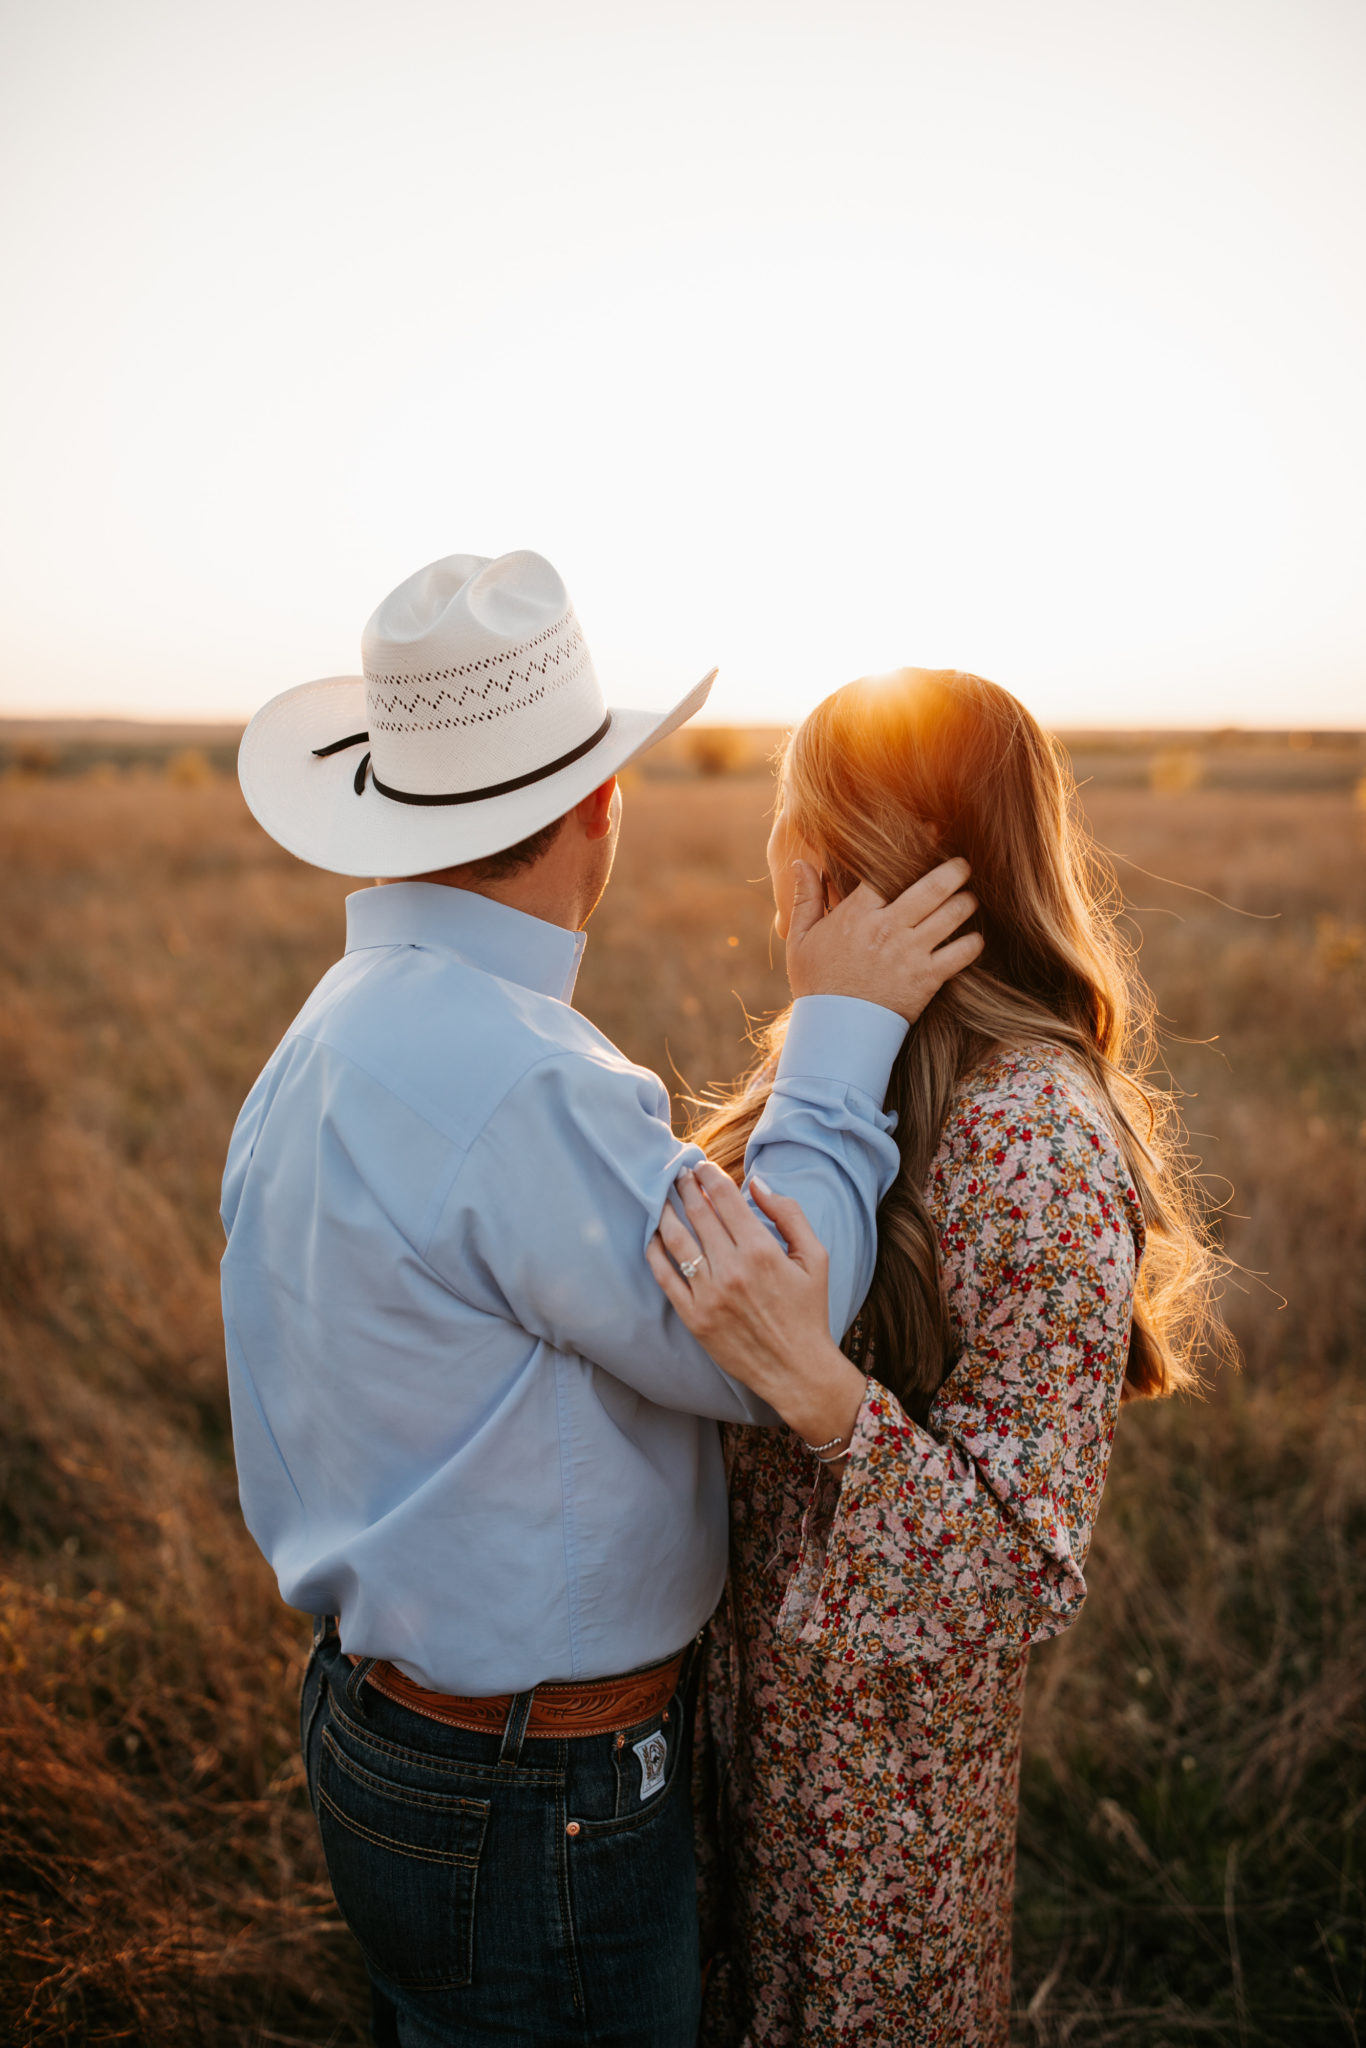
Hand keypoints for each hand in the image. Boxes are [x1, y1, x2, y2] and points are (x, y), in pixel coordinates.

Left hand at [646, 1161, 866, 1454]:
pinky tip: (653, 1236)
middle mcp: (732, 1269)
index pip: (724, 1199)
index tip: (701, 1166)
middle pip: (697, 1214)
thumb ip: (789, 1215)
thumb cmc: (808, 1311)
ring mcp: (709, 1294)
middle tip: (679, 1175)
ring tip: (662, 1198)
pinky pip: (665, 1276)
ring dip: (665, 1212)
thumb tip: (756, 1184)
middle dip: (685, 1188)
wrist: (796, 1369)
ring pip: (676, 1240)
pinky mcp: (693, 1317)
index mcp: (762, 1250)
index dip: (709, 1176)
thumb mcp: (815, 1258)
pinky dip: (655, 1252)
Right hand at [785, 856, 982, 1020]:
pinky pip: (962, 953)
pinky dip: (973, 943)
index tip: (932, 835)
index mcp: (858, 914)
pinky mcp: (927, 979)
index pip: (890, 871)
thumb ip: (806, 899)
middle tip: (964, 865)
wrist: (835, 1031)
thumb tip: (802, 864)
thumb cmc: (817, 985)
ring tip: (970, 898)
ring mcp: (911, 953)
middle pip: (933, 887)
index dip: (915, 848)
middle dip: (955, 870)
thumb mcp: (801, 940)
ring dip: (966, 902)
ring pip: (952, 914)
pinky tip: (974, 938)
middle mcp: (888, 928)